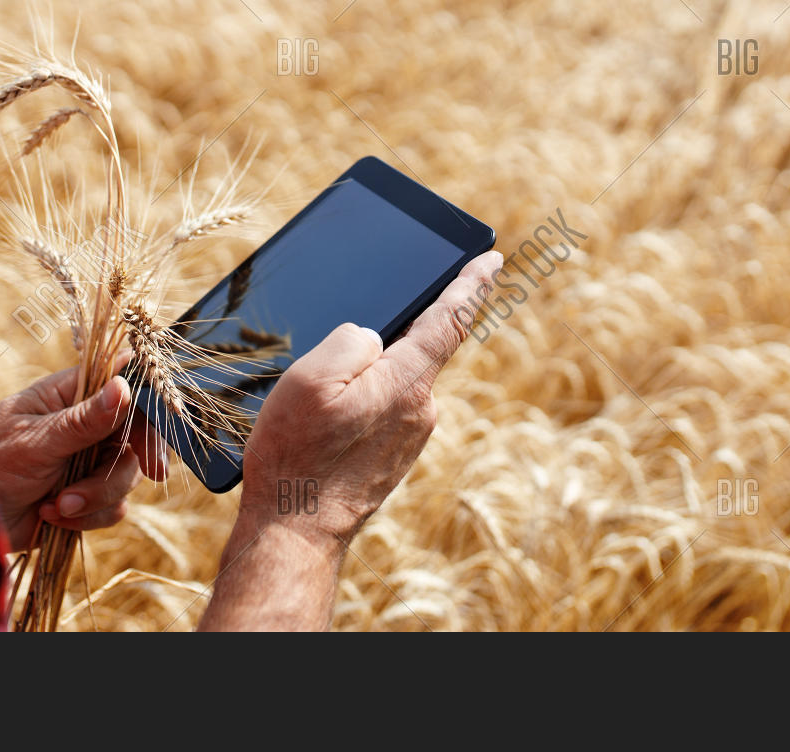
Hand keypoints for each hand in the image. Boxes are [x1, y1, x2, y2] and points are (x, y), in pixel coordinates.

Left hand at [0, 352, 167, 547]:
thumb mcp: (35, 441)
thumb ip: (82, 420)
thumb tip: (124, 385)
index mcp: (71, 394)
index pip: (124, 383)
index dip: (148, 402)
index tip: (158, 427)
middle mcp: (86, 423)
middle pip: (138, 433)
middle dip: (134, 460)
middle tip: (153, 473)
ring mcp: (89, 460)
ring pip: (128, 474)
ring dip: (98, 495)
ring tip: (60, 504)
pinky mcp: (88, 496)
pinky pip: (113, 506)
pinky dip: (88, 517)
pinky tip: (54, 516)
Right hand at [239, 250, 502, 544]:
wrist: (297, 530)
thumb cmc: (298, 454)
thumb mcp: (312, 379)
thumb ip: (352, 342)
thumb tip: (374, 339)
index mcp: (406, 382)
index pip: (450, 320)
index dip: (471, 284)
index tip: (492, 259)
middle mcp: (420, 409)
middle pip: (411, 350)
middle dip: (381, 342)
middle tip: (333, 362)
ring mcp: (410, 436)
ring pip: (390, 383)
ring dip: (360, 382)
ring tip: (312, 409)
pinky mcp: (394, 457)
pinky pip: (380, 411)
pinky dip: (357, 407)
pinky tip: (321, 428)